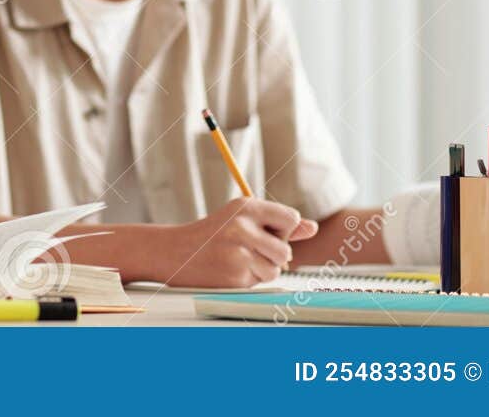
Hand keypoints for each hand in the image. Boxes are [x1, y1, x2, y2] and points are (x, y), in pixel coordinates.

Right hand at [160, 198, 317, 287]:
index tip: (265, 231)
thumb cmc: (211, 235)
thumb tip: (313, 228)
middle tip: (248, 249)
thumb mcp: (242, 219)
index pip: (291, 218)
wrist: (175, 252)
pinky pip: (260, 282)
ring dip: (261, 269)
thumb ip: (278, 223)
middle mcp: (242, 226)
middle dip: (273, 255)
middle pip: (286, 250)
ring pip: (275, 269)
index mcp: (246, 206)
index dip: (284, 230)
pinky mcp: (235, 275)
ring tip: (238, 260)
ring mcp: (238, 252)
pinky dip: (249, 280)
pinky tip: (230, 270)